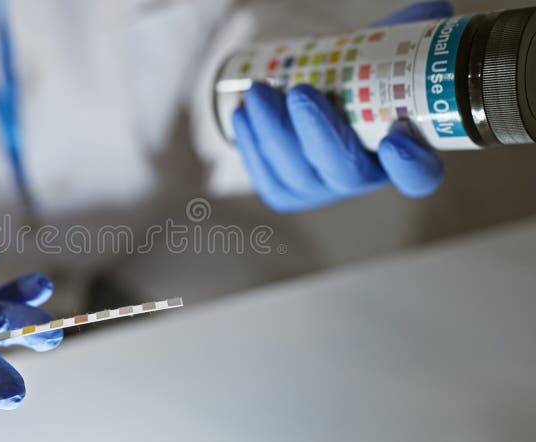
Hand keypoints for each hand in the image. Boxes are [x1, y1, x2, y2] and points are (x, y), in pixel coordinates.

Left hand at [233, 1, 452, 212]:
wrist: (316, 90)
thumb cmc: (359, 72)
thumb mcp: (388, 49)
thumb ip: (411, 33)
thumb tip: (432, 13)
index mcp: (403, 155)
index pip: (419, 177)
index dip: (411, 166)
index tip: (396, 134)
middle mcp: (364, 179)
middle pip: (345, 173)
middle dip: (320, 133)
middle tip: (301, 91)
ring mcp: (323, 190)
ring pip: (298, 174)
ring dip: (273, 132)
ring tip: (258, 90)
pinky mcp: (286, 191)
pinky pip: (268, 178)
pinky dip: (253, 146)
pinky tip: (243, 116)